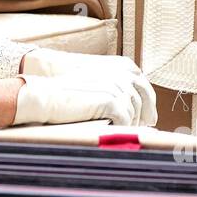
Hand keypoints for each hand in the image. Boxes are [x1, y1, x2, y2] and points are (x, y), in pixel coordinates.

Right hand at [21, 50, 155, 125]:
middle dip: (147, 113)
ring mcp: (117, 86)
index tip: (149, 114)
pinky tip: (114, 131)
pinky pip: (125, 119)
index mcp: (120, 65)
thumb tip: (133, 104)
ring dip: (132, 123)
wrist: (47, 96)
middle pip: (144, 97)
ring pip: (136, 111)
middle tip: (147, 126)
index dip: (148, 100)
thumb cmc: (67, 92)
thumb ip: (115, 86)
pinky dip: (122, 128)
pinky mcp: (111, 101)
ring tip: (125, 131)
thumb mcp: (95, 81)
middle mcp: (121, 73)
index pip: (143, 83)